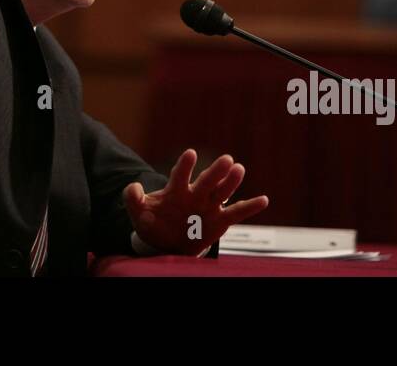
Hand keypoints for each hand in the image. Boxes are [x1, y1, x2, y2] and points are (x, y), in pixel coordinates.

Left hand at [123, 149, 269, 255]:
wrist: (167, 242)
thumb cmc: (154, 223)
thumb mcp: (138, 213)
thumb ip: (133, 200)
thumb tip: (133, 188)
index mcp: (175, 191)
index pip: (181, 175)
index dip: (185, 165)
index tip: (191, 154)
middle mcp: (195, 194)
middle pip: (206, 181)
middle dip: (215, 171)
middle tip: (226, 159)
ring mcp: (209, 206)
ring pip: (222, 192)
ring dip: (231, 182)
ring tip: (239, 169)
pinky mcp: (220, 220)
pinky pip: (237, 213)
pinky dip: (250, 206)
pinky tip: (263, 200)